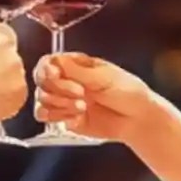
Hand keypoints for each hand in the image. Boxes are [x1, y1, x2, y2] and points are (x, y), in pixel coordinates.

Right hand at [33, 52, 154, 141]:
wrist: (138, 119)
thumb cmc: (128, 92)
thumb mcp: (105, 77)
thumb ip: (77, 71)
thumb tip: (54, 60)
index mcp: (76, 65)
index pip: (48, 62)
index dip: (46, 69)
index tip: (55, 75)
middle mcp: (66, 81)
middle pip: (42, 82)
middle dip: (59, 89)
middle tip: (81, 94)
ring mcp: (64, 101)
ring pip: (42, 100)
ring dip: (59, 105)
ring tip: (82, 108)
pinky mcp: (65, 119)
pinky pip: (47, 117)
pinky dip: (57, 118)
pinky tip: (76, 119)